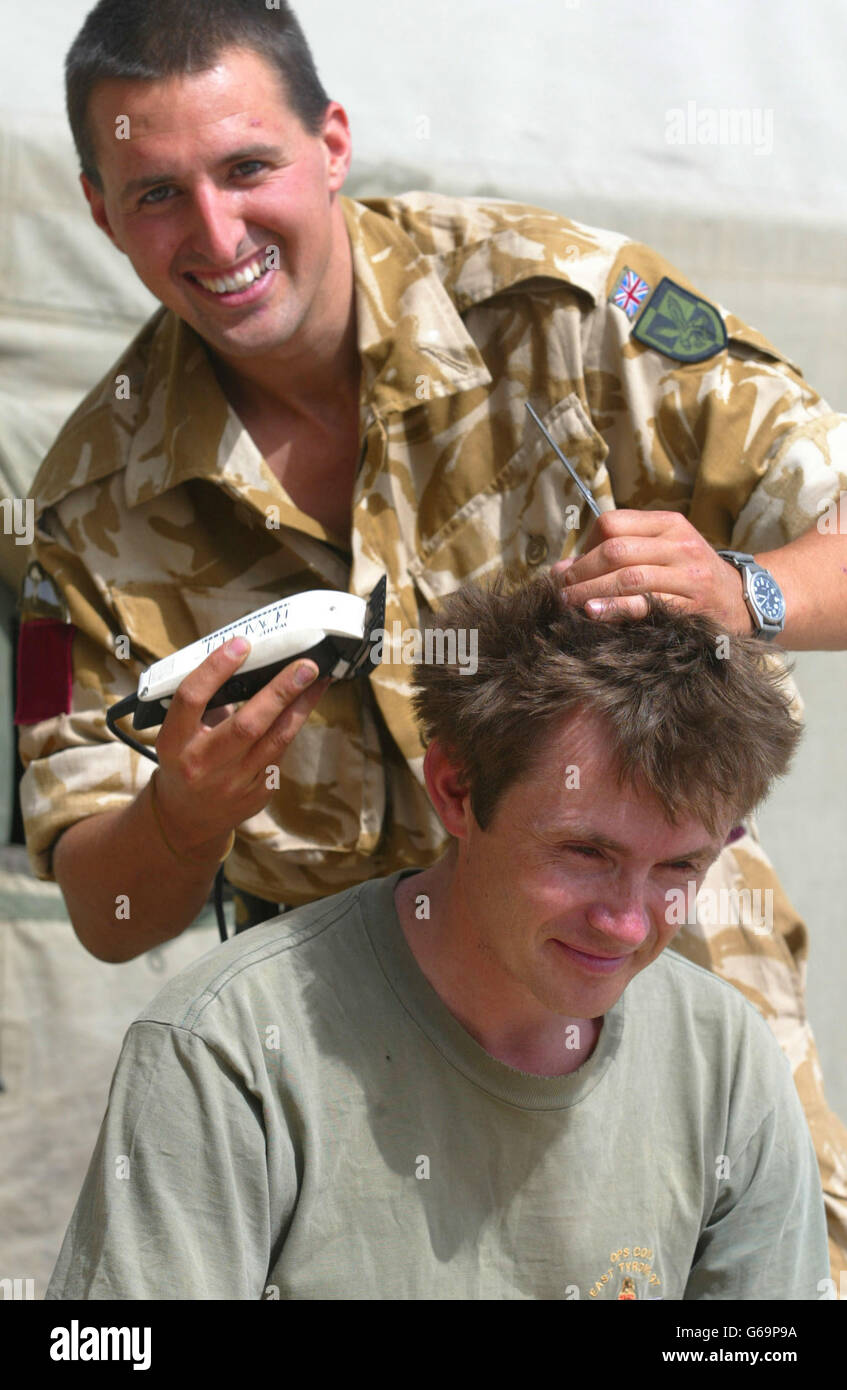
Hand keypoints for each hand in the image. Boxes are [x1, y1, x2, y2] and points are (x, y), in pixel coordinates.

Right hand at [152, 638, 328, 856]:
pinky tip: (306, 704)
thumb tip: (250, 660)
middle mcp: (201, 765)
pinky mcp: (257, 793)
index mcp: (173, 743)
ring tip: (319, 680)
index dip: (216, 669)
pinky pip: (281, 751)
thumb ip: (205, 702)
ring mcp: (232, 783)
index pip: (192, 699)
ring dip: (301, 706)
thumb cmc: (186, 757)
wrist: (188, 818)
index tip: (242, 643)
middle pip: (246, 724)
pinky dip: (295, 724)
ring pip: (276, 739)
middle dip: (280, 692)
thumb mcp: (178, 732)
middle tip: (305, 665)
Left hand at [552, 510, 752, 632]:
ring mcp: (688, 576)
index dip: (585, 546)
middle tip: (560, 590)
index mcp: (669, 524)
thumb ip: (619, 553)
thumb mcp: (664, 550)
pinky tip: (595, 613)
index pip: (613, 523)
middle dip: (581, 571)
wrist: (745, 599)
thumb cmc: (692, 575)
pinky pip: (646, 605)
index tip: (573, 568)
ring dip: (590, 591)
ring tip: (567, 603)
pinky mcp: (691, 606)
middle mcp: (680, 545)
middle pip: (616, 551)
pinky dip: (616, 609)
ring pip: (628, 577)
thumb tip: (559, 568)